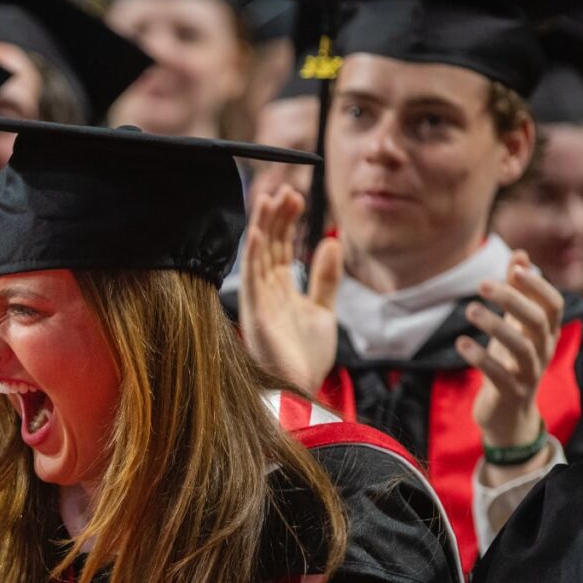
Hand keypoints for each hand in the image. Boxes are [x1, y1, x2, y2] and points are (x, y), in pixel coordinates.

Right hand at [239, 185, 340, 396]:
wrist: (302, 392)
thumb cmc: (306, 358)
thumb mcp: (323, 310)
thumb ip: (325, 278)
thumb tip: (330, 242)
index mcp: (279, 290)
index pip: (281, 248)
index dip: (288, 222)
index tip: (297, 197)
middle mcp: (265, 293)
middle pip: (269, 246)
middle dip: (276, 217)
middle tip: (287, 190)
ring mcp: (259, 303)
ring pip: (258, 257)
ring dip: (262, 227)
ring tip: (269, 199)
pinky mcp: (256, 317)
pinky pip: (251, 281)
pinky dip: (253, 256)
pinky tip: (258, 234)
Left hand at [459, 250, 564, 453]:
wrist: (509, 413)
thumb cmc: (512, 361)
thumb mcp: (516, 326)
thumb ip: (518, 291)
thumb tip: (520, 256)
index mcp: (547, 332)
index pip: (553, 304)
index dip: (538, 285)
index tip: (515, 268)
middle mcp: (544, 350)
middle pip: (537, 321)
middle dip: (512, 300)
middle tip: (482, 284)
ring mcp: (530, 373)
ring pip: (521, 347)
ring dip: (495, 326)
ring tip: (469, 310)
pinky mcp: (511, 392)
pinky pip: (498, 374)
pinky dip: (480, 358)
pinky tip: (461, 343)